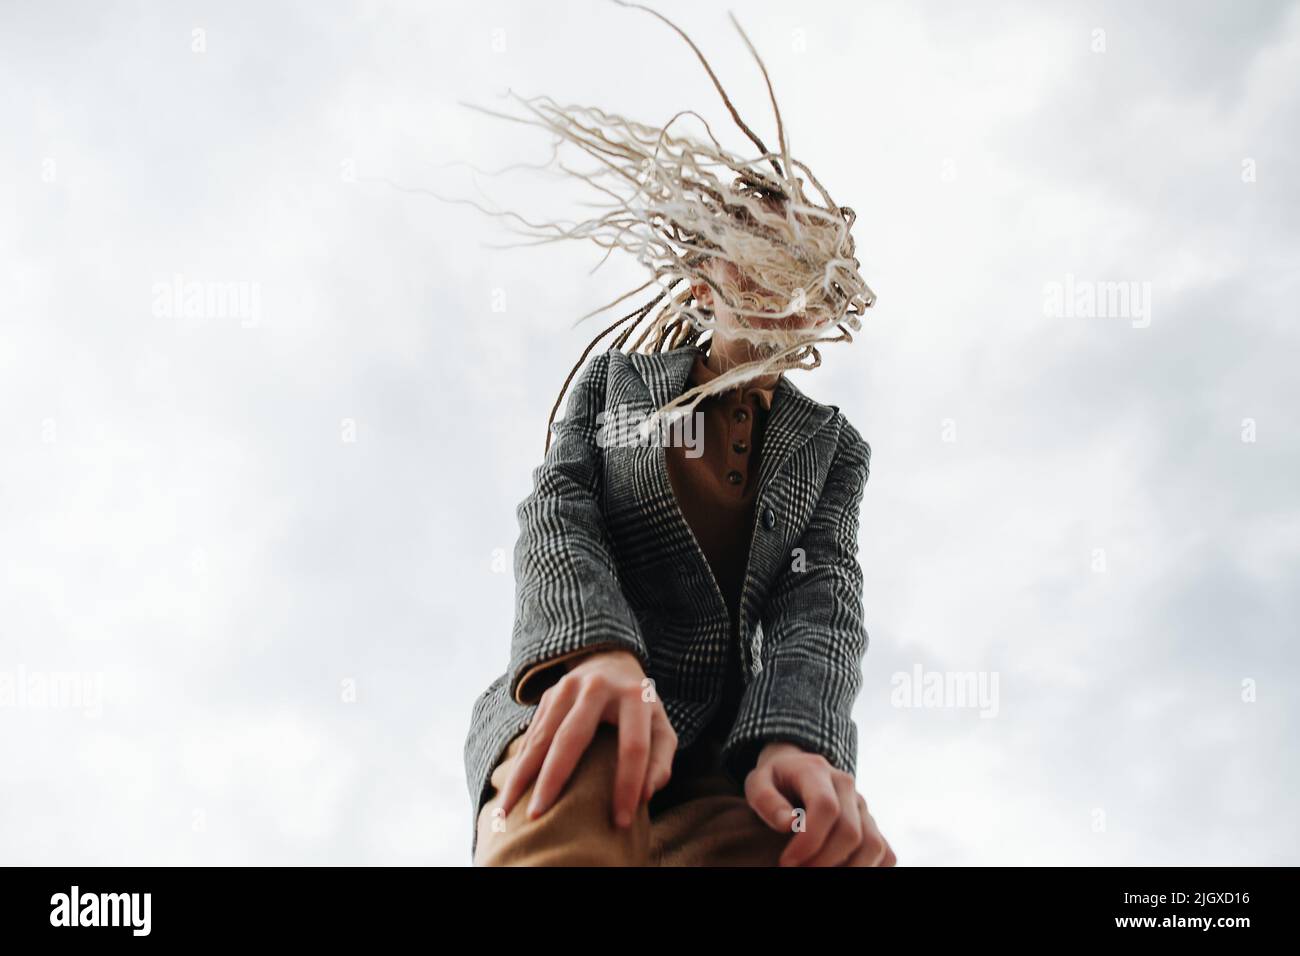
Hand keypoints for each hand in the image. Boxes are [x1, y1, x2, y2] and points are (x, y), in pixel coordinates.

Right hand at [499, 649, 677, 828]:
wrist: (611, 661)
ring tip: (506, 811)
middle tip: (538, 817)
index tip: (621, 822)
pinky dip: (518, 765)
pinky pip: (530, 735)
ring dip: (521, 776)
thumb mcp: (660, 727)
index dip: (628, 785)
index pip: (632, 746)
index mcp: (634, 697)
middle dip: (553, 779)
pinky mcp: (548, 695)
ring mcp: (567, 688)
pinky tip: (508, 793)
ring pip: (541, 736)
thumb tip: (645, 795)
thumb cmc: (639, 708)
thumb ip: (661, 760)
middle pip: (572, 738)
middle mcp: (597, 688)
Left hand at [745, 741, 895, 866]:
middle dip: (824, 862)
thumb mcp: (758, 782)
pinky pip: (885, 854)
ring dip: (848, 871)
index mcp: (818, 771)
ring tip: (817, 875)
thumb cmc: (774, 781)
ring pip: (873, 846)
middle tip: (796, 873)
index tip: (786, 862)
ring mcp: (864, 806)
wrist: (796, 770)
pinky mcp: (872, 825)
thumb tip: (788, 824)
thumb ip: (767, 801)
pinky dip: (869, 870)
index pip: (826, 807)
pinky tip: (841, 871)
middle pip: (850, 832)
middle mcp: (847, 787)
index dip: (809, 841)